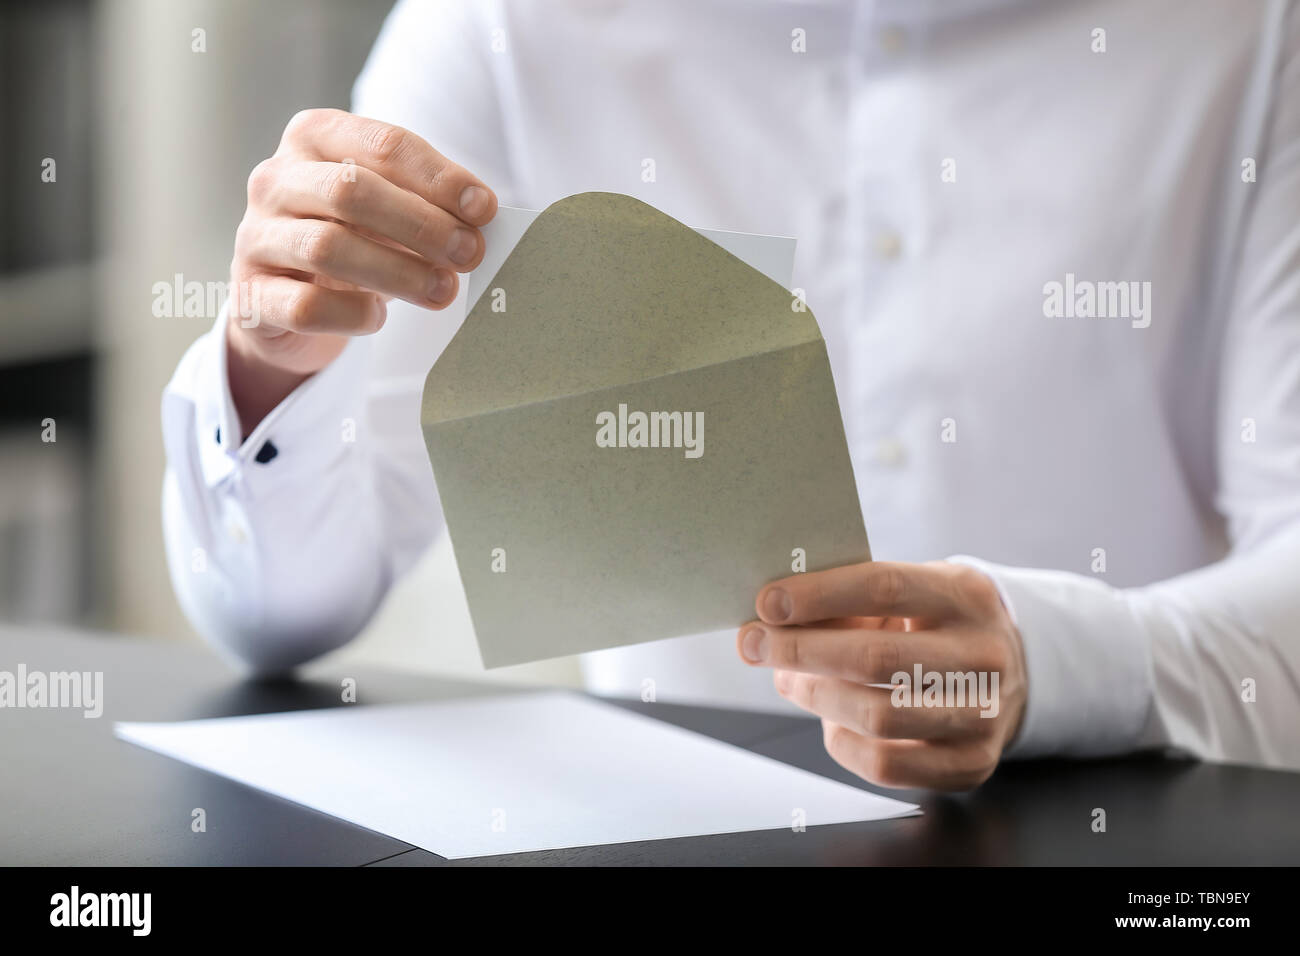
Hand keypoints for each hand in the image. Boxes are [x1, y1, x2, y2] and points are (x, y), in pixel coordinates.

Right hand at [225, 108, 497, 432]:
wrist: (289, 301)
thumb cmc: (353, 240)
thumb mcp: (389, 210)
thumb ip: (428, 206)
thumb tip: (479, 220)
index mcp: (314, 138)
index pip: (381, 144)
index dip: (438, 178)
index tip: (483, 209)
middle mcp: (276, 179)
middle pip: (351, 191)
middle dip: (420, 224)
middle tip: (469, 253)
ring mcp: (256, 236)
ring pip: (327, 249)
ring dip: (398, 272)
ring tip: (443, 290)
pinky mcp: (251, 295)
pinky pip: (305, 305)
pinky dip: (351, 313)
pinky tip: (379, 316)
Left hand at [736, 561, 1026, 790]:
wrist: (1009, 671)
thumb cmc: (935, 623)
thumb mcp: (911, 591)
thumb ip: (850, 599)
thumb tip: (770, 619)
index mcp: (966, 596)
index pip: (885, 587)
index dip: (819, 595)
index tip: (768, 602)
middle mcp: (983, 656)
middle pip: (876, 657)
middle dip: (801, 651)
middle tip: (756, 644)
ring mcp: (982, 715)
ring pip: (877, 716)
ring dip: (816, 697)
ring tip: (791, 679)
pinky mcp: (971, 763)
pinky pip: (885, 765)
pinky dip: (841, 741)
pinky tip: (830, 719)